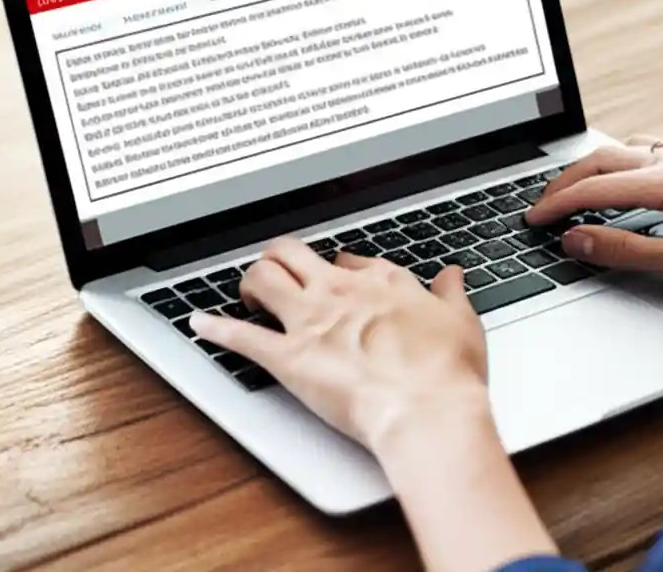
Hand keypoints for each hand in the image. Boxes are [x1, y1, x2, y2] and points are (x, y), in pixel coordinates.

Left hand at [191, 238, 559, 569]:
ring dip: (250, 282)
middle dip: (281, 258)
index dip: (337, 267)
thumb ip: (450, 296)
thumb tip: (451, 277)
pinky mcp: (288, 357)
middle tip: (279, 273)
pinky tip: (199, 324)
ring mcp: (311, 322)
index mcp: (382, 284)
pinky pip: (240, 336)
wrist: (426, 410)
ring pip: (263, 277)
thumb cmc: (447, 374)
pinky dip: (214, 330)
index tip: (335, 277)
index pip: (348, 260)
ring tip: (248, 294)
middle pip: (294, 253)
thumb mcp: (463, 323)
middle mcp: (340, 292)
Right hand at [525, 137, 662, 298]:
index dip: (557, 205)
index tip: (533, 220)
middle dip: (566, 181)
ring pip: (626, 151)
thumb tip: (573, 239)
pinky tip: (624, 182)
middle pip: (603, 160)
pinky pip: (651, 153)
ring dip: (594, 168)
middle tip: (542, 204)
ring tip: (574, 191)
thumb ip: (620, 250)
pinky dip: (623, 165)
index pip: (594, 189)